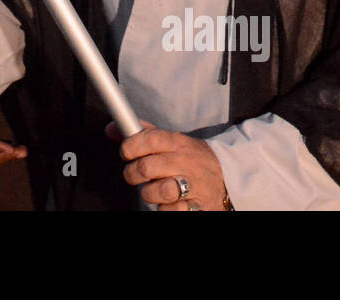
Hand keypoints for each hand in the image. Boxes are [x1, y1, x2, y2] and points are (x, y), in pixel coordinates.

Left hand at [108, 120, 228, 210]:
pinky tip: (169, 202)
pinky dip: (166, 208)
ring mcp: (194, 185)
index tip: (126, 152)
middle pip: (147, 167)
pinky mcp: (199, 205)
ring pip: (158, 190)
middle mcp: (185, 162)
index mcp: (178, 142)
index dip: (130, 146)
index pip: (148, 139)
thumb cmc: (190, 159)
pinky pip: (172, 210)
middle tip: (135, 174)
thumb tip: (110, 129)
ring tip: (153, 189)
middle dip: (133, 173)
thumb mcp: (171, 141)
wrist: (228, 177)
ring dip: (149, 192)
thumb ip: (142, 134)